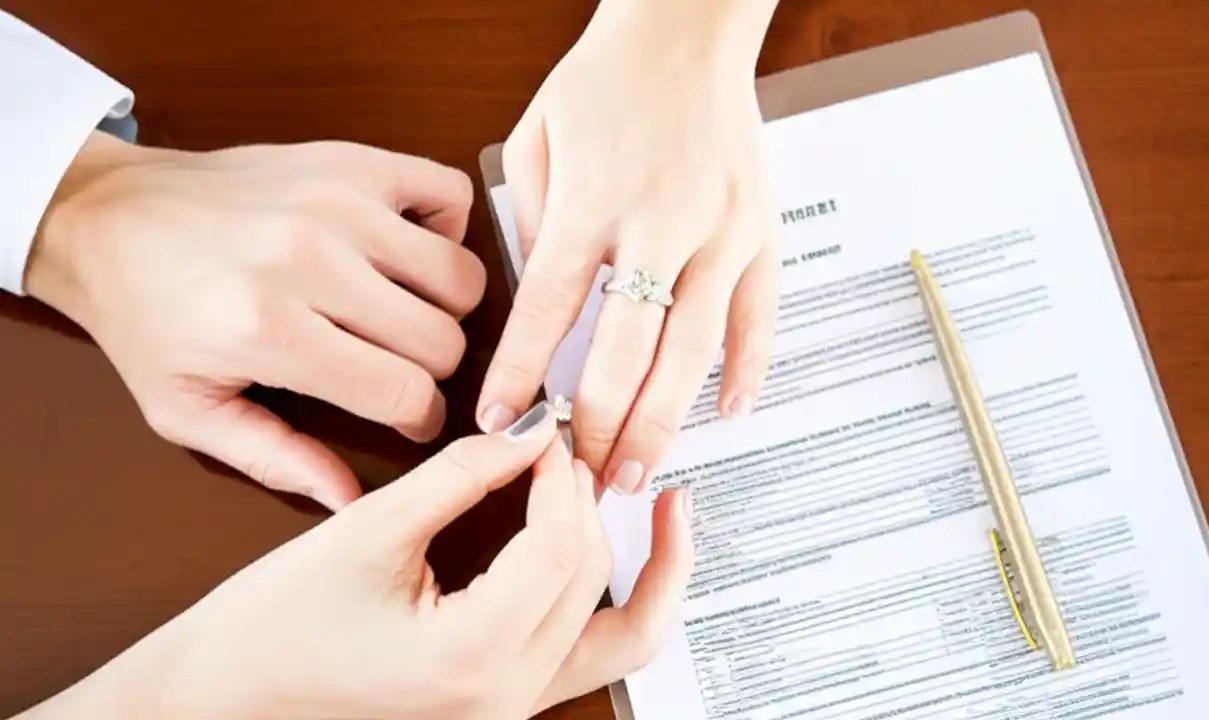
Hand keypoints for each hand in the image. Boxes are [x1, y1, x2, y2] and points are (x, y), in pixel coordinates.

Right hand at [19, 402, 693, 718]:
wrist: (220, 704)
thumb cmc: (268, 633)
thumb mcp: (367, 534)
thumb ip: (460, 477)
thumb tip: (526, 431)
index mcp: (473, 657)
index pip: (562, 543)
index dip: (561, 472)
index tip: (546, 426)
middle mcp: (506, 698)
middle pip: (592, 576)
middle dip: (590, 498)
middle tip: (569, 444)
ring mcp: (510, 711)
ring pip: (621, 633)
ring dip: (649, 566)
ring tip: (669, 509)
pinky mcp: (502, 704)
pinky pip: (592, 657)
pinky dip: (617, 602)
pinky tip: (619, 556)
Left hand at [26, 132, 484, 509]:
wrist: (104, 216)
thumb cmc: (146, 315)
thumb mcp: (188, 410)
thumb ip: (273, 459)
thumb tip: (351, 500)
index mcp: (268, 329)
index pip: (404, 391)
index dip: (419, 420)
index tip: (407, 418)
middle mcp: (309, 259)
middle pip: (443, 339)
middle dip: (431, 370)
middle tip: (399, 367)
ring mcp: (335, 202)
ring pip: (462, 276)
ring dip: (447, 306)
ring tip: (405, 312)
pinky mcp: (348, 161)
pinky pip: (450, 193)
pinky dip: (450, 227)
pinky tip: (410, 251)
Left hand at [479, 0, 783, 493]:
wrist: (686, 28)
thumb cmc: (603, 81)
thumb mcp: (535, 140)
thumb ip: (532, 224)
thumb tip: (540, 304)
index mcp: (593, 200)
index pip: (549, 309)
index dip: (522, 374)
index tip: (501, 423)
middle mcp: (660, 223)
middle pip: (625, 350)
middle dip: (598, 425)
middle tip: (581, 479)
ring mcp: (721, 232)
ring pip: (692, 350)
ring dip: (663, 420)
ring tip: (638, 472)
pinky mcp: (763, 231)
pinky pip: (761, 314)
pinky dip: (750, 367)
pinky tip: (730, 411)